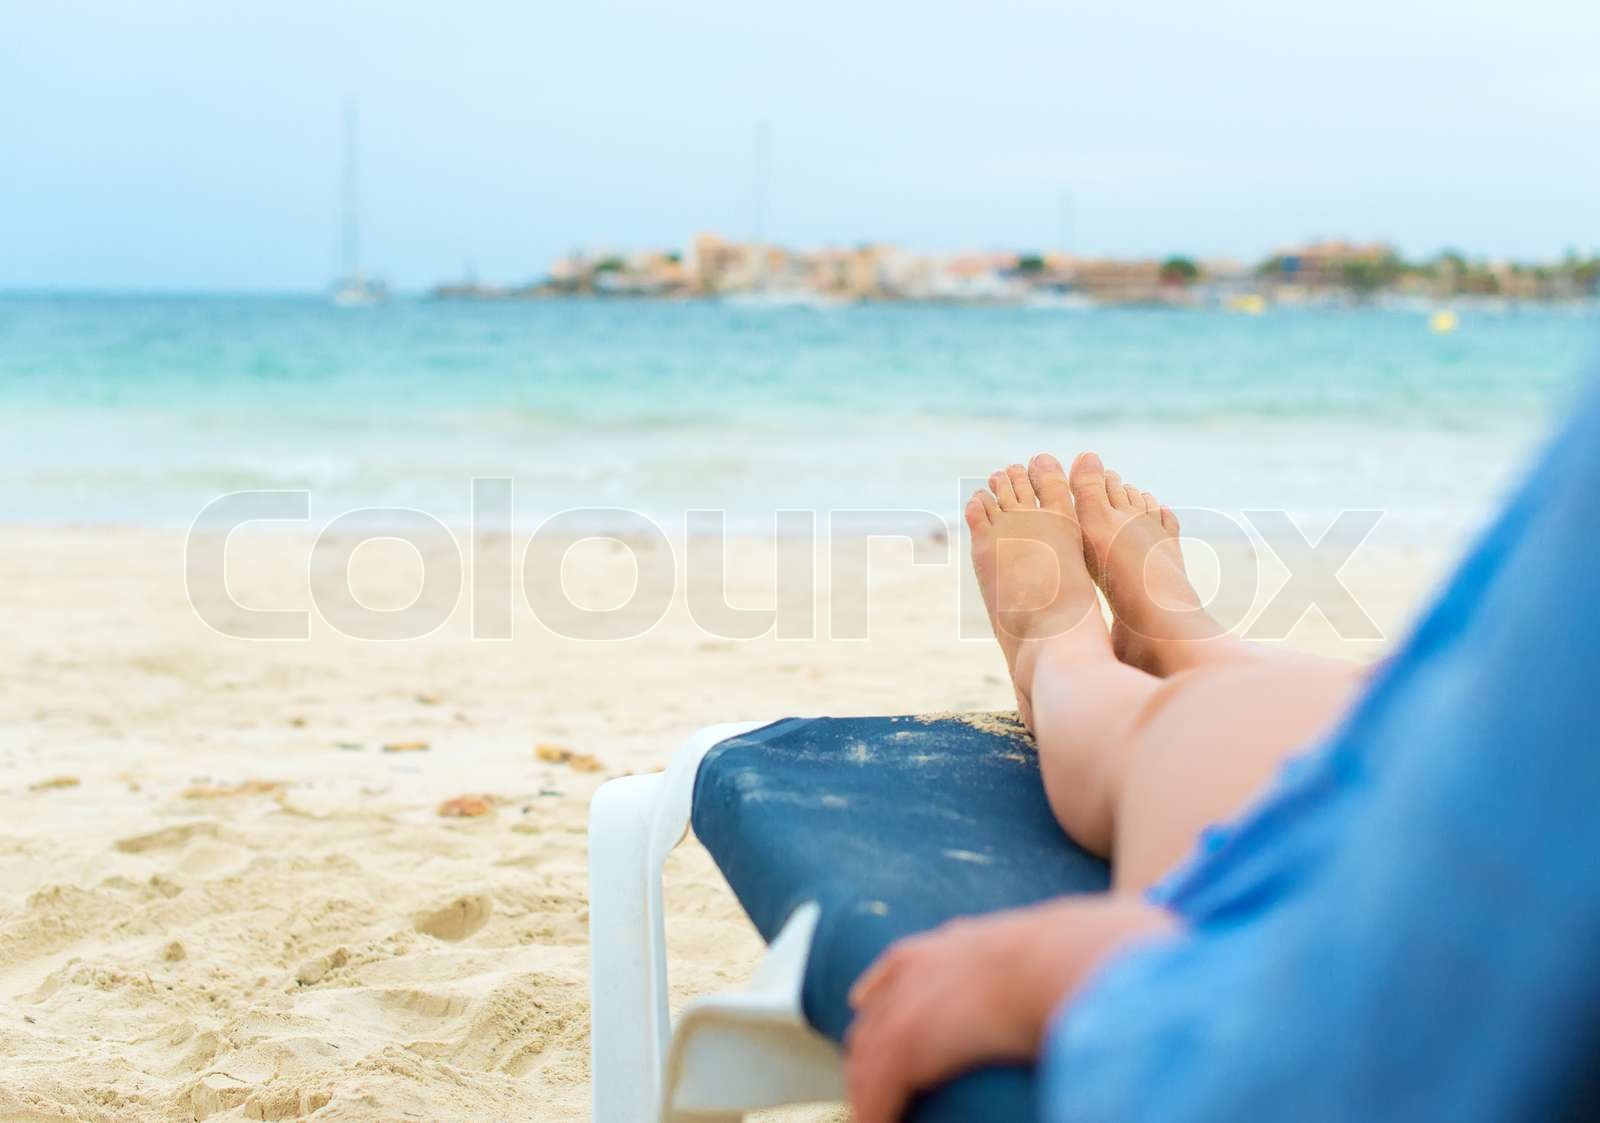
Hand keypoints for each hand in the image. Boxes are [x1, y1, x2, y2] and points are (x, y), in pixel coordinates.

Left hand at [843, 895, 1174, 1122]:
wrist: (1076, 958)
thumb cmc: (1088, 954)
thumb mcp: (1063, 943)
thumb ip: (1063, 954)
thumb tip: (1112, 951)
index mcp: (958, 944)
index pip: (902, 964)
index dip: (882, 990)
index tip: (866, 1003)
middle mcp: (924, 969)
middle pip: (874, 1016)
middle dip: (869, 1049)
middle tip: (869, 1082)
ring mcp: (912, 1006)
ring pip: (868, 1059)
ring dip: (869, 1092)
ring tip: (877, 1115)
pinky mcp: (909, 1047)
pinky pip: (877, 1094)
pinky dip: (876, 1115)